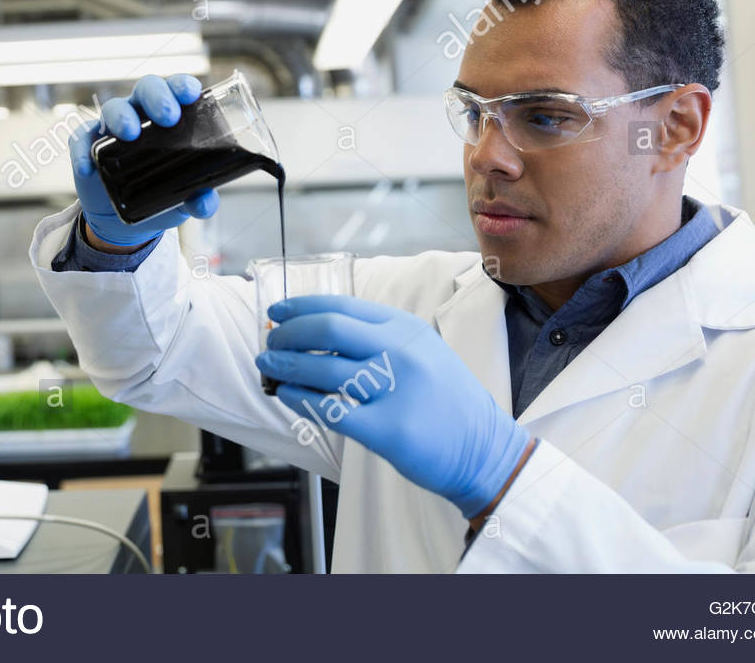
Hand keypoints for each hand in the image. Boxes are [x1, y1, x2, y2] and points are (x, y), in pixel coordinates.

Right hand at [68, 73, 219, 246]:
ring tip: (130, 134)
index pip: (175, 90)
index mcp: (168, 118)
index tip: (190, 93)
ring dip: (121, 116)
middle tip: (169, 117)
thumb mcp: (182, 200)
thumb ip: (198, 200)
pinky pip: (81, 140)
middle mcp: (140, 114)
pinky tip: (88, 168)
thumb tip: (206, 203)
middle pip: (146, 89)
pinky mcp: (89, 146)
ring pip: (113, 107)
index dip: (181, 85)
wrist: (122, 221)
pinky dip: (82, 151)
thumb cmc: (157, 193)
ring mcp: (112, 128)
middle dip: (157, 96)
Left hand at [255, 295, 530, 519]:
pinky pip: (330, 409)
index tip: (276, 312)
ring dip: (286, 366)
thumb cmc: (444, 400)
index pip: (342, 306)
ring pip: (323, 368)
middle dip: (288, 334)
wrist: (485, 449)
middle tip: (270, 344)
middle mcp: (401, 352)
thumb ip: (377, 338)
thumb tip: (314, 330)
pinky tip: (287, 395)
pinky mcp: (388, 430)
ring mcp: (396, 390)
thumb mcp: (421, 351)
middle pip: (328, 329)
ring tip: (270, 368)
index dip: (301, 307)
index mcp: (406, 328)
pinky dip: (300, 399)